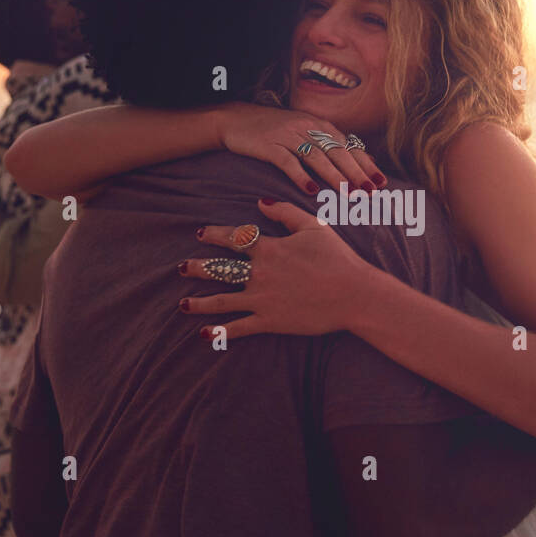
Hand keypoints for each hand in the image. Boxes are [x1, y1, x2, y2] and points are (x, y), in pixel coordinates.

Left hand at [177, 199, 379, 338]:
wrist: (353, 294)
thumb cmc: (338, 258)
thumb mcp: (313, 227)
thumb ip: (285, 212)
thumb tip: (260, 202)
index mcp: (270, 248)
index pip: (234, 238)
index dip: (215, 234)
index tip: (200, 233)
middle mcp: (259, 273)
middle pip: (220, 269)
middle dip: (198, 268)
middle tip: (182, 269)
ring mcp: (262, 298)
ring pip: (222, 300)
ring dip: (200, 303)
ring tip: (182, 305)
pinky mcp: (269, 321)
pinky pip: (239, 328)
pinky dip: (220, 332)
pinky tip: (203, 334)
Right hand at [214, 104, 387, 194]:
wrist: (236, 119)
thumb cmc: (273, 130)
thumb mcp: (305, 130)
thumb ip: (331, 144)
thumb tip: (365, 157)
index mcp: (319, 125)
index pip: (349, 145)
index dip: (366, 164)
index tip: (381, 182)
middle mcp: (307, 127)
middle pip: (337, 152)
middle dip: (356, 173)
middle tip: (370, 192)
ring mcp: (288, 136)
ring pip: (317, 157)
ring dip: (335, 177)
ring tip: (348, 193)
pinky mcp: (269, 146)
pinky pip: (287, 162)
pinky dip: (300, 176)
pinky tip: (310, 191)